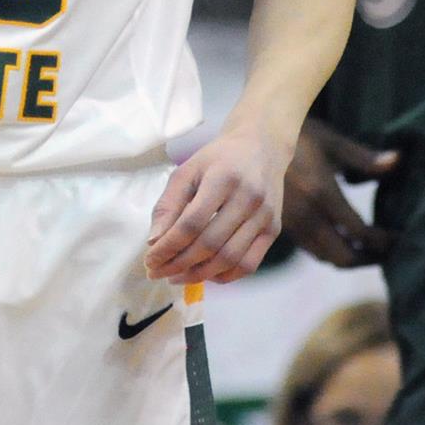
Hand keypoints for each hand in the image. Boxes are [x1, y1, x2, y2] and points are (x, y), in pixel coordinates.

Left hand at [146, 124, 290, 283]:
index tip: (150, 260)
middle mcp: (248, 198)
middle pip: (210, 244)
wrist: (261, 148)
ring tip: (177, 277)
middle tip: (158, 273)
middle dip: (179, 264)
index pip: (192, 223)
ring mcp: (264, 216)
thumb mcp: (187, 171)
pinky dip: (225, 276)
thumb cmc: (218, 159)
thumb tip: (154, 242)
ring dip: (199, 275)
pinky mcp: (274, 230)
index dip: (168, 247)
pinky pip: (249, 264)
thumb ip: (168, 204)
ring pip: (230, 258)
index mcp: (223, 178)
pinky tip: (205, 274)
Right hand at [281, 123, 398, 266]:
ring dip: (349, 258)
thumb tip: (397, 160)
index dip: (383, 241)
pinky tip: (341, 241)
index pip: (359, 232)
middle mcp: (305, 215)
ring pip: (325, 257)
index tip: (400, 238)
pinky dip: (330, 252)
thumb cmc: (298, 134)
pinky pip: (311, 249)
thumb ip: (364, 158)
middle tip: (388, 252)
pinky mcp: (281, 226)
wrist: (252, 136)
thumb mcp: (332, 142)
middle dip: (369, 258)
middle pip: (342, 256)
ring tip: (369, 250)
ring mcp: (290, 223)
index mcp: (321, 193)